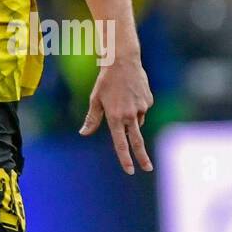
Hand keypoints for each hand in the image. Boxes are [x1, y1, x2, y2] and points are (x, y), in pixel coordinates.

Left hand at [79, 57, 153, 173]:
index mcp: (115, 117)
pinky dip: (137, 106)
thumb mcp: (95, 99)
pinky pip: (143, 109)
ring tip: (123, 99)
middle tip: (148, 168)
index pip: (121, 143)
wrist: (123, 61)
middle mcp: (130, 115)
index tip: (130, 170)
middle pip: (137, 141)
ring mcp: (141, 108)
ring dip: (131, 118)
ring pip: (137, 121)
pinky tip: (130, 93)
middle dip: (143, 157)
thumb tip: (83, 133)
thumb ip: (92, 119)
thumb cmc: (106, 81)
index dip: (125, 158)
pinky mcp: (149, 101)